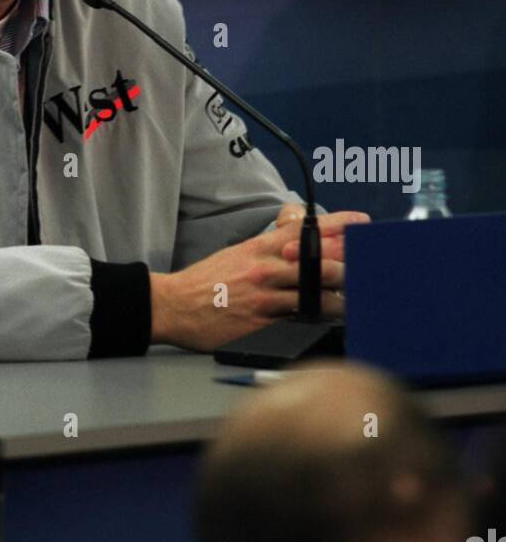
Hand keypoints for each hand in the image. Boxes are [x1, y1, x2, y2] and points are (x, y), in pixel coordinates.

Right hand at [150, 209, 369, 351]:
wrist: (175, 305)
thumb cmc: (207, 281)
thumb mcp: (238, 252)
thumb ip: (269, 242)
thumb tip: (295, 224)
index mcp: (259, 246)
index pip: (305, 229)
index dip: (337, 224)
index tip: (361, 221)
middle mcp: (265, 266)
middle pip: (317, 259)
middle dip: (346, 263)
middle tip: (366, 265)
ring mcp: (264, 293)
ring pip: (314, 290)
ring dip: (339, 293)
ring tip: (357, 296)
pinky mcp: (262, 320)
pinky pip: (299, 316)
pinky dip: (318, 315)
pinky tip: (332, 317)